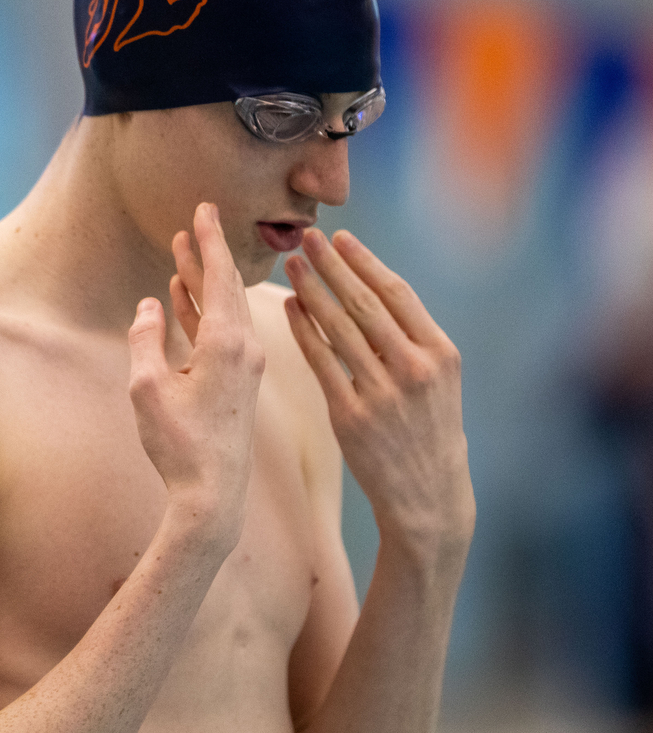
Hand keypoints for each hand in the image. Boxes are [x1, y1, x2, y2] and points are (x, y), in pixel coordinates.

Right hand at [128, 203, 265, 548]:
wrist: (213, 495)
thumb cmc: (180, 445)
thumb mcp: (147, 388)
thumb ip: (145, 339)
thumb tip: (150, 306)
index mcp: (227, 342)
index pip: (220, 275)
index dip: (209, 240)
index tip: (204, 208)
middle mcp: (245, 348)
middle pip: (227, 287)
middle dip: (207, 254)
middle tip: (193, 224)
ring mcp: (246, 367)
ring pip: (226, 310)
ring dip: (204, 283)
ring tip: (181, 256)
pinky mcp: (241, 384)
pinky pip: (223, 333)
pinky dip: (204, 313)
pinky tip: (183, 301)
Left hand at [285, 230, 474, 561]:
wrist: (428, 496)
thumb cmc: (430, 432)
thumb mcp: (439, 382)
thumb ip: (411, 340)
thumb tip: (368, 290)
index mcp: (442, 353)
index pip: (398, 294)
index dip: (365, 262)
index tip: (340, 237)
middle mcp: (414, 369)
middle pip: (364, 304)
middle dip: (331, 266)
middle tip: (305, 237)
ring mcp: (382, 394)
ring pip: (339, 329)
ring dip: (312, 291)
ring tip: (292, 264)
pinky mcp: (352, 418)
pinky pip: (321, 364)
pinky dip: (304, 332)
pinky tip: (290, 309)